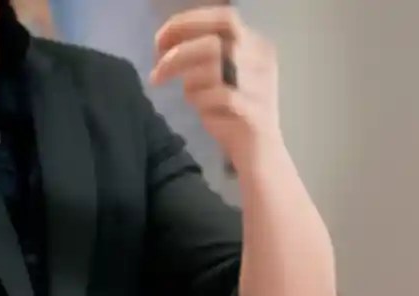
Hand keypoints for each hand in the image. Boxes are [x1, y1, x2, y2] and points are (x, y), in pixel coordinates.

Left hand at [150, 7, 281, 168]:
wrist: (260, 154)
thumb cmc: (233, 112)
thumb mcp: (219, 75)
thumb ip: (201, 55)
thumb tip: (166, 41)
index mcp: (257, 46)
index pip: (223, 18)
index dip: (188, 23)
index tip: (161, 39)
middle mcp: (261, 61)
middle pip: (214, 41)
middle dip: (179, 51)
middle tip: (157, 63)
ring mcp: (260, 86)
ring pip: (215, 65)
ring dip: (188, 78)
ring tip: (183, 93)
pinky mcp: (253, 111)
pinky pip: (219, 96)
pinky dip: (201, 100)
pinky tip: (200, 111)